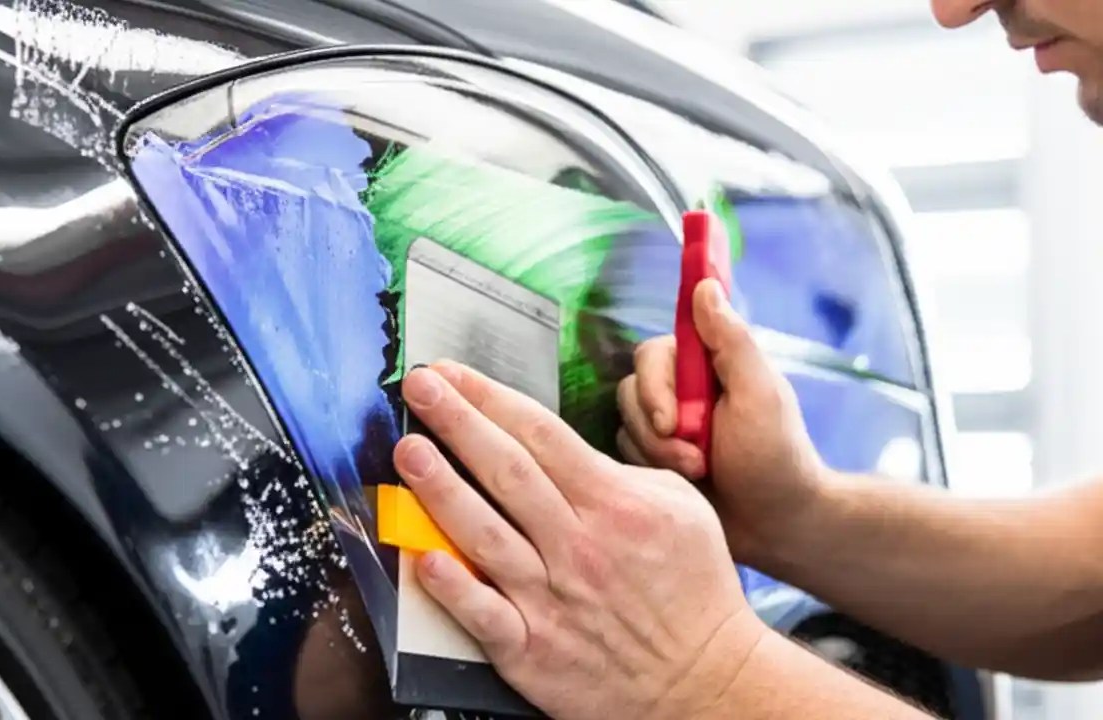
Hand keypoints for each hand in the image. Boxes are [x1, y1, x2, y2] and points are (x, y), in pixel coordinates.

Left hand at [393, 362, 766, 719]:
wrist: (704, 683)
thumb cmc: (692, 588)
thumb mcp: (681, 508)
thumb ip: (621, 471)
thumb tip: (563, 445)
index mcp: (613, 503)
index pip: (540, 434)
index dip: (490, 397)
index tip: (452, 373)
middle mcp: (577, 545)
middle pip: (506, 470)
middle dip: (457, 421)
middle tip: (419, 387)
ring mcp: (551, 598)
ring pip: (485, 533)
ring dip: (441, 489)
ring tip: (409, 451)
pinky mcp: (533, 650)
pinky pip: (483, 614)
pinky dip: (452, 586)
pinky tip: (422, 557)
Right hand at [616, 279, 825, 565]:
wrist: (777, 526)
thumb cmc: (777, 457)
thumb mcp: (760, 394)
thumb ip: (731, 340)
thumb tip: (705, 285)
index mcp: (705, 365)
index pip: (652, 355)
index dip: (656, 388)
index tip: (672, 419)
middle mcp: (679, 390)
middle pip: (631, 392)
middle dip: (659, 432)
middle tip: (696, 459)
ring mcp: (665, 427)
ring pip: (626, 427)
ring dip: (659, 456)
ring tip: (699, 475)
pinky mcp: (654, 460)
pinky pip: (625, 457)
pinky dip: (650, 472)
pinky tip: (683, 486)